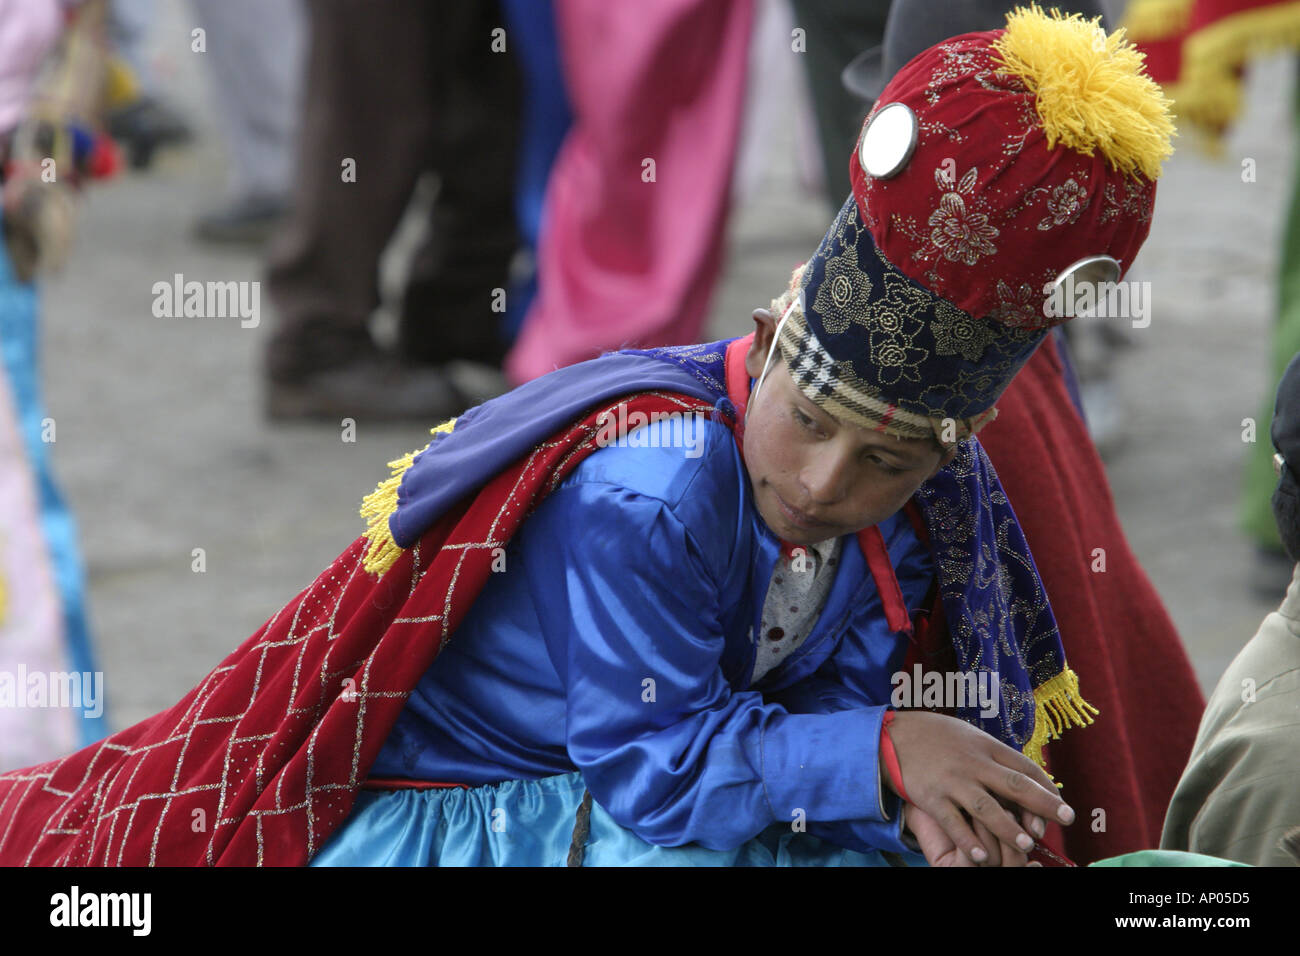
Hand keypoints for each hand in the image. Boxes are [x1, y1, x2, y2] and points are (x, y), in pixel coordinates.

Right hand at [886, 711, 1071, 863]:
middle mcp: (973, 764)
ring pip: (986, 807)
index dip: (1047, 789)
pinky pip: (953, 822)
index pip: (1025, 767)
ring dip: (1007, 828)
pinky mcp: (931, 797)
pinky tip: (980, 856)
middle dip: (1043, 804)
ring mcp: (952, 781)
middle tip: (1065, 820)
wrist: (891, 734)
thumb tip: (1023, 775)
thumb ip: (993, 755)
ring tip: (1025, 846)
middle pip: (1014, 785)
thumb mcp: (969, 736)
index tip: (1063, 807)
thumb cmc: (934, 736)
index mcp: (986, 747)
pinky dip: (967, 840)